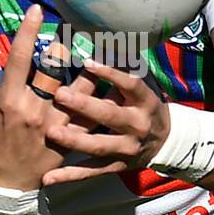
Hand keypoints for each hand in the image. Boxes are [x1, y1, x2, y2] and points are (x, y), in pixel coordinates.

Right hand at [0, 5, 100, 189]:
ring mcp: (55, 126)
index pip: (19, 58)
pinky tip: (113, 79)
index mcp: (9, 100)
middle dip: (65, 44)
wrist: (5, 182)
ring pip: (80, 89)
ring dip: (92, 66)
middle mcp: (33, 111)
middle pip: (54, 69)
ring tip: (103, 44)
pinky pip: (92, 115)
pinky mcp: (70, 139)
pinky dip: (103, 97)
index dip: (28, 31)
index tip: (37, 9)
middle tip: (76, 23)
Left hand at [41, 59, 169, 186]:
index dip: (112, 73)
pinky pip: (91, 172)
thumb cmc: (145, 104)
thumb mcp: (144, 84)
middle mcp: (138, 126)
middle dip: (85, 106)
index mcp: (145, 101)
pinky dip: (69, 176)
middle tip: (60, 94)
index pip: (130, 85)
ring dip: (75, 140)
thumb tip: (104, 36)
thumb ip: (126, 65)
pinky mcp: (116, 166)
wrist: (166, 143)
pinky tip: (47, 178)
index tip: (87, 61)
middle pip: (111, 116)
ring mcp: (126, 149)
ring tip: (52, 132)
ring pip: (99, 146)